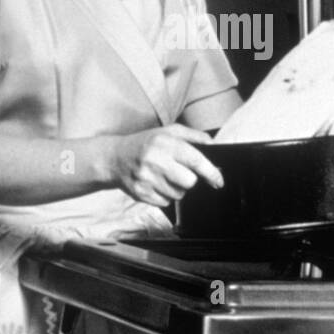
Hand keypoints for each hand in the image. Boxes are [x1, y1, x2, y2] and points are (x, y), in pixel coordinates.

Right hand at [109, 123, 224, 206]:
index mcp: (165, 143)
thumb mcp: (169, 131)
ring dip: (177, 188)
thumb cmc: (146, 143)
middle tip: (179, 171)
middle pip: (189, 182)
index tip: (218, 181)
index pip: (195, 160)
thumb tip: (213, 145)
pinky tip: (155, 183)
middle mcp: (155, 161)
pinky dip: (165, 195)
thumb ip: (193, 136)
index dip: (211, 172)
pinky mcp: (140, 193)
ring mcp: (146, 179)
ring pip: (178, 194)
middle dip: (189, 179)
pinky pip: (166, 202)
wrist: (114, 157)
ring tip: (164, 176)